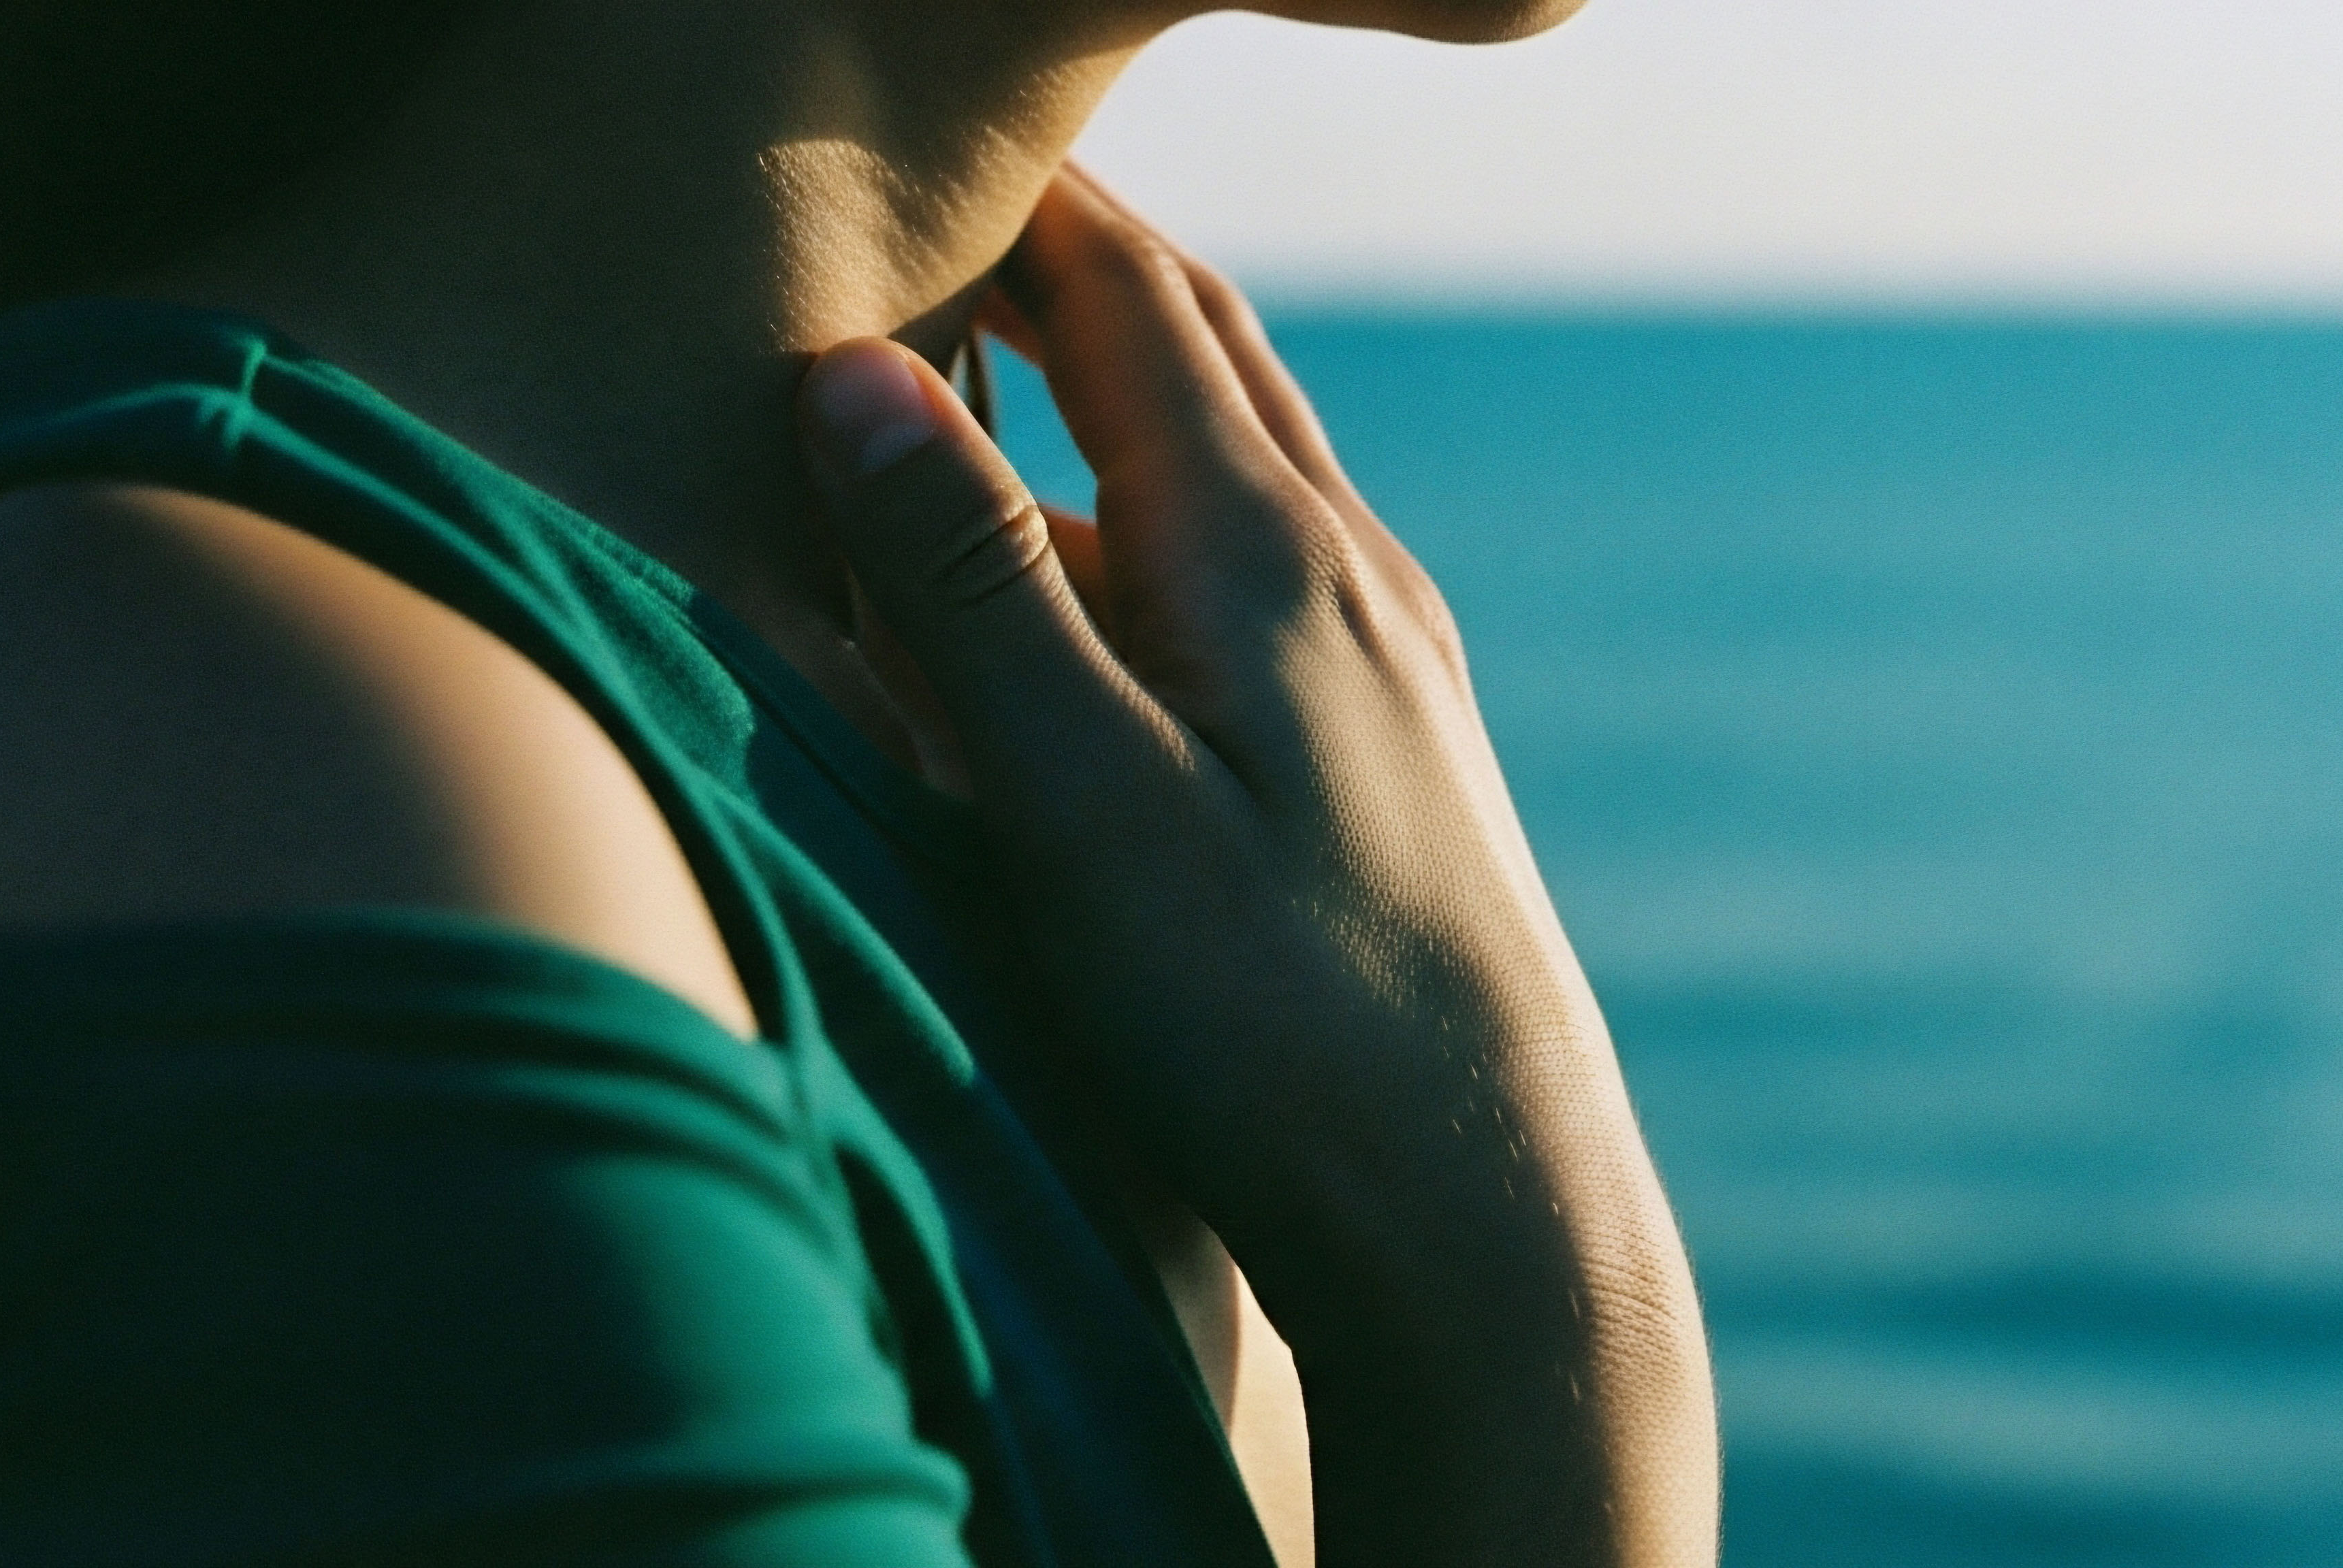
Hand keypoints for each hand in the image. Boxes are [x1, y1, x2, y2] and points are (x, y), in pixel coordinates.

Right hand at [798, 165, 1714, 1566]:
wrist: (1488, 1214)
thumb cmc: (1273, 1031)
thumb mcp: (1081, 808)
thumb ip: (967, 590)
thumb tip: (854, 369)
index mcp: (1263, 553)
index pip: (1131, 295)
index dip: (1022, 200)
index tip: (916, 144)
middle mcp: (1346, 572)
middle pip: (1203, 347)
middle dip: (1074, 261)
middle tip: (955, 215)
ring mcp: (1385, 658)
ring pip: (1240, 457)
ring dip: (1122, 389)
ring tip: (1005, 373)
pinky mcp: (1393, 748)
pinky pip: (1265, 566)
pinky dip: (1164, 513)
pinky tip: (1120, 587)